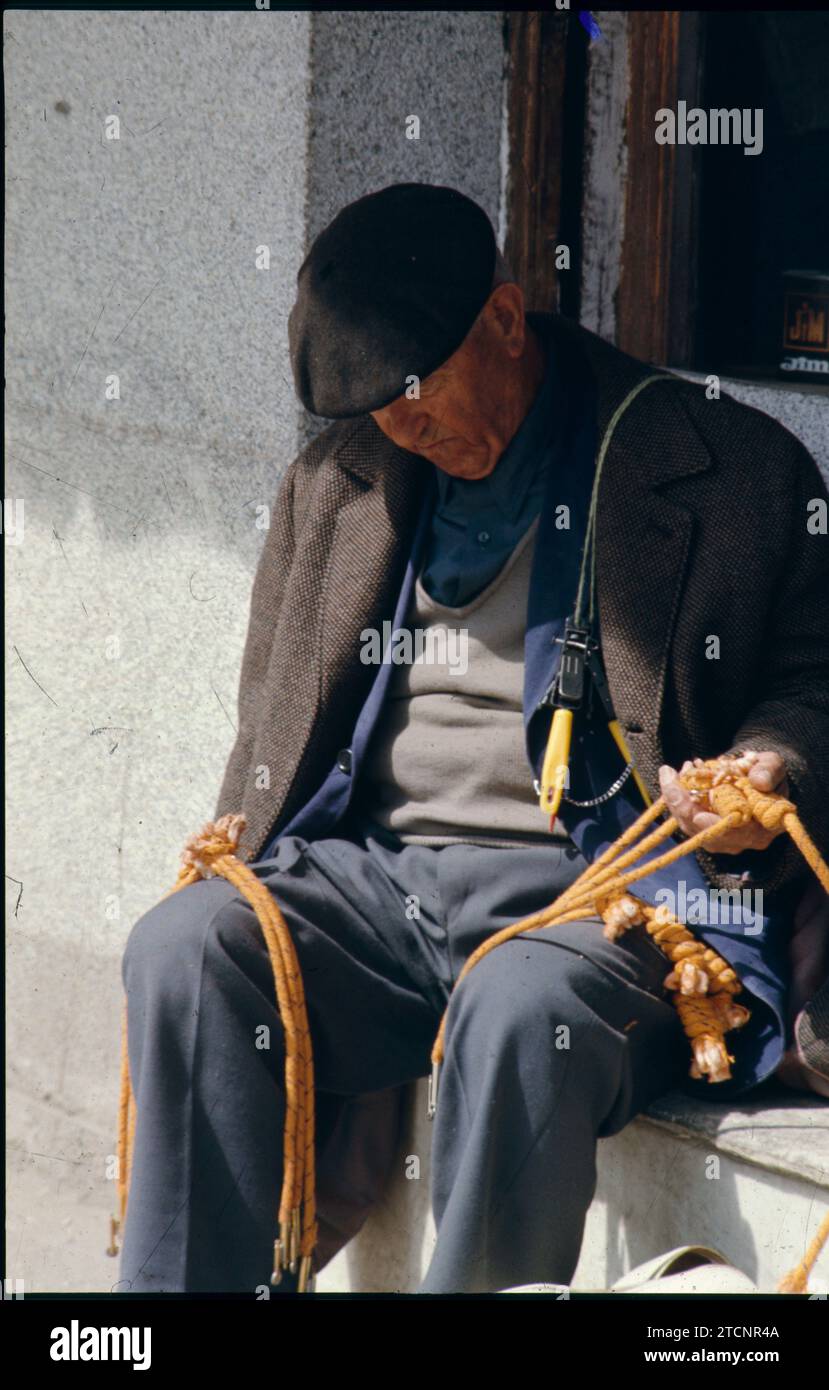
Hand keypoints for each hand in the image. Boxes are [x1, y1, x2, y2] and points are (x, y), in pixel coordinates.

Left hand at [658, 751, 788, 854]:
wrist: (755, 773)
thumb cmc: (766, 770)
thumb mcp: (773, 765)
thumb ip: (769, 771)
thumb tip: (760, 781)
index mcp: (764, 829)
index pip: (738, 834)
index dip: (716, 827)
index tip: (697, 816)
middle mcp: (742, 839)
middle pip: (706, 833)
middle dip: (685, 807)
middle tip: (671, 781)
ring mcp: (720, 836)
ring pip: (690, 825)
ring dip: (675, 799)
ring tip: (670, 773)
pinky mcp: (704, 828)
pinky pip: (684, 817)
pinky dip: (675, 797)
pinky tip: (671, 776)